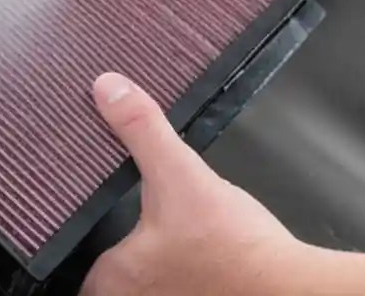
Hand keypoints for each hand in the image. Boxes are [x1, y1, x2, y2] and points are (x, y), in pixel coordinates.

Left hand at [80, 73, 308, 294]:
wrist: (288, 289)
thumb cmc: (232, 247)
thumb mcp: (180, 175)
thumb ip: (142, 132)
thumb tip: (106, 88)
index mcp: (113, 280)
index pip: (76, 261)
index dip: (83, 234)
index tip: (92, 213)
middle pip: (109, 276)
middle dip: (120, 249)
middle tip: (131, 219)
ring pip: (143, 283)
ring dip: (150, 263)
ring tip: (159, 231)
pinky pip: (173, 289)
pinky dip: (177, 273)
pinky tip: (191, 251)